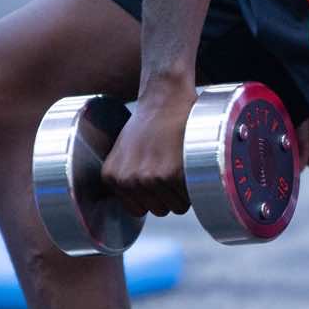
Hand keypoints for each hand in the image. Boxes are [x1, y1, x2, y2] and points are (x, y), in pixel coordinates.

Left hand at [102, 81, 197, 217]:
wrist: (164, 98)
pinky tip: (190, 166)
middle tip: (172, 168)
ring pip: (176, 207)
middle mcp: (128, 181)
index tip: (158, 176)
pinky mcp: (173, 175)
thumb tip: (138, 206)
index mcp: (112, 178)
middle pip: (158, 210)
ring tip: (182, 167)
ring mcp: (150, 179)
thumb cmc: (148, 123)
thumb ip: (125, 177)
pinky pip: (189, 198)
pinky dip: (195, 186)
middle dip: (169, 195)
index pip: (138, 210)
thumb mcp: (122, 151)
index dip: (152, 196)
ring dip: (184, 193)